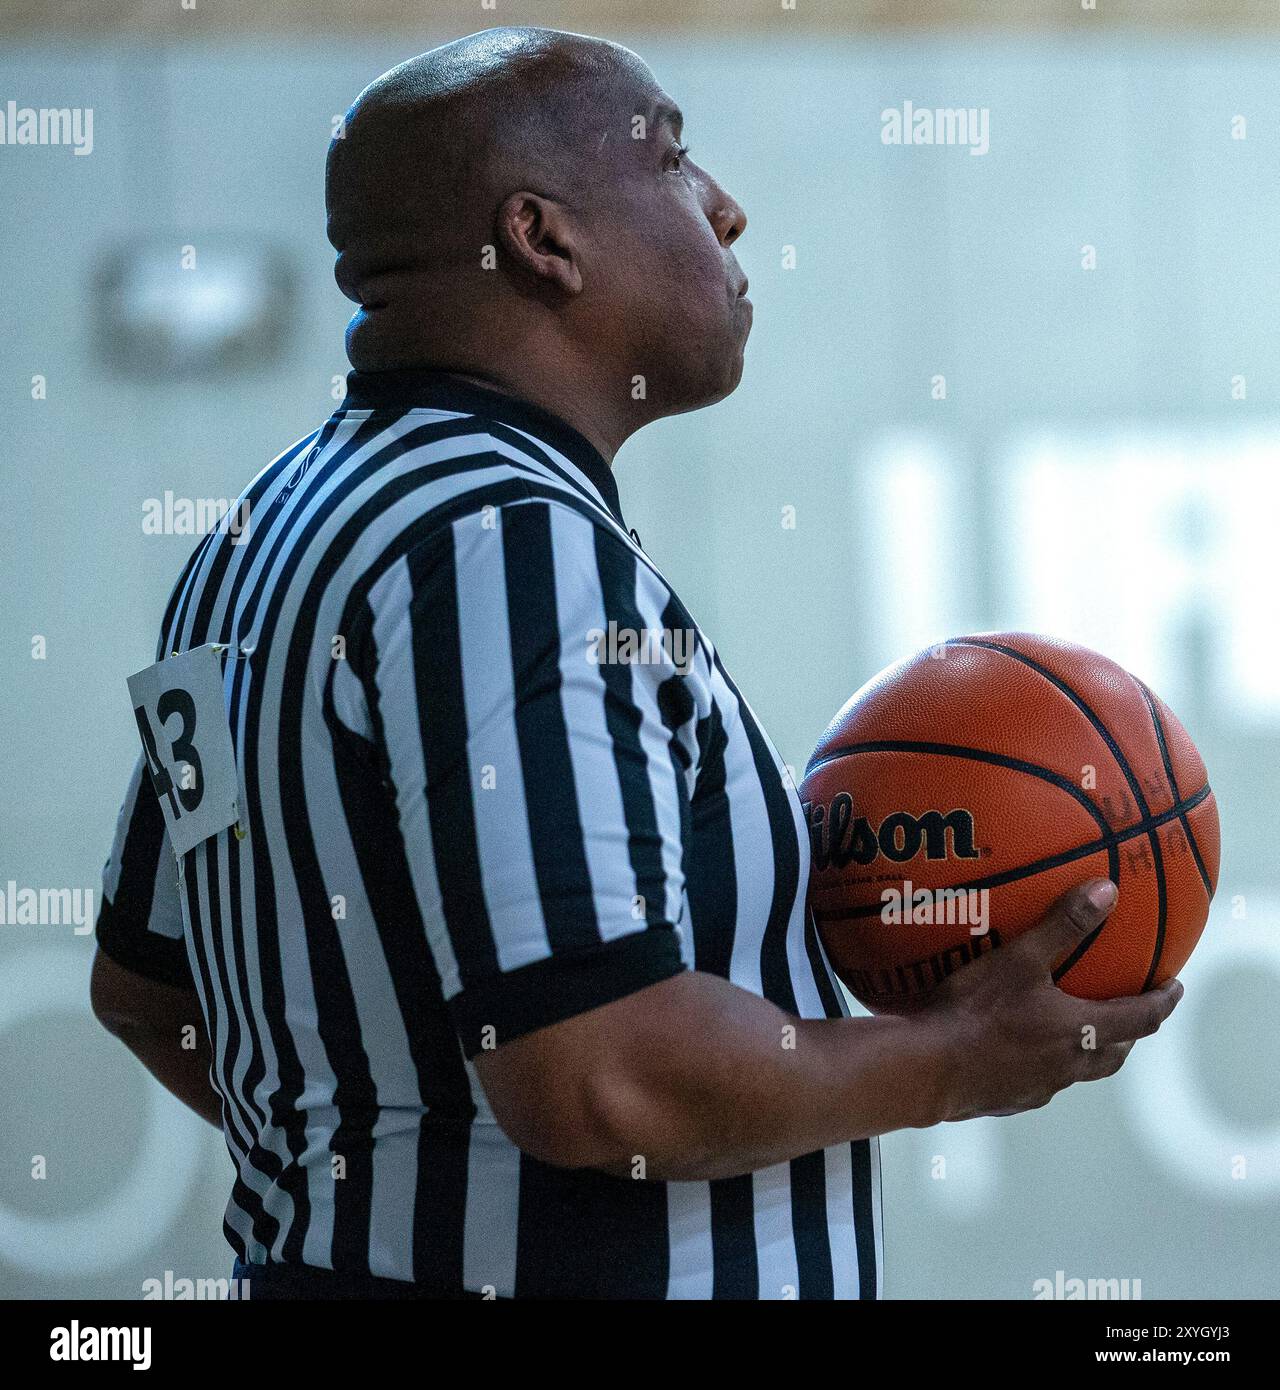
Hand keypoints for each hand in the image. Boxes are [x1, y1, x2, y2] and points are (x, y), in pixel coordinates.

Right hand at [919, 880, 1182, 1122]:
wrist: (926, 1068)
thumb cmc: (975, 1010)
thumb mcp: (1020, 958)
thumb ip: (1063, 925)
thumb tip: (1106, 891)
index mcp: (1079, 1031)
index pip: (1139, 1019)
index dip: (1161, 1003)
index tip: (1175, 989)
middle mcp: (1067, 1066)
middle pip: (1113, 1053)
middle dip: (1128, 1033)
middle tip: (1130, 1014)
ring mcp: (1037, 1087)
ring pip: (1076, 1071)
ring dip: (1086, 1052)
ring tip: (1073, 1033)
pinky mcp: (1007, 1100)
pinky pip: (1037, 1082)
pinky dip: (1042, 1065)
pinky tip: (1019, 1053)